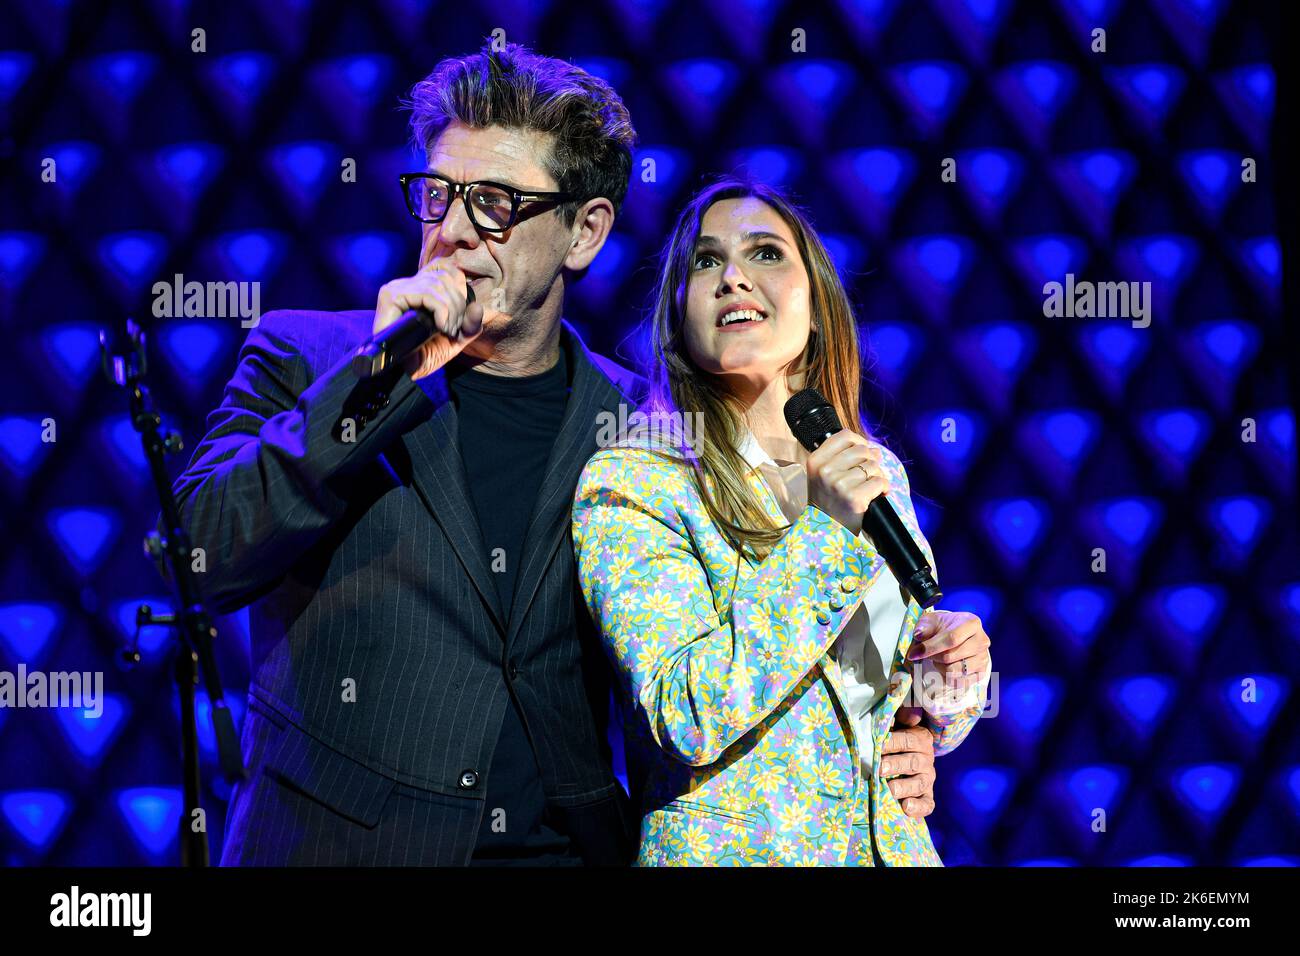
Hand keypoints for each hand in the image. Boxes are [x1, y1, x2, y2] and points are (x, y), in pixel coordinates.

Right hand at [372, 260, 490, 379]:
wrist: (404, 372)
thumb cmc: (427, 354)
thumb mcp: (456, 338)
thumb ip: (470, 324)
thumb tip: (478, 307)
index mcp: (418, 287)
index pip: (444, 266)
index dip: (459, 286)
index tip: (459, 316)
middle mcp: (405, 284)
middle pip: (443, 277)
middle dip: (457, 305)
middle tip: (454, 330)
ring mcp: (396, 289)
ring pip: (436, 284)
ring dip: (450, 310)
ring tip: (447, 330)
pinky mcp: (391, 297)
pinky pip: (425, 294)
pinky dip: (440, 310)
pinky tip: (441, 326)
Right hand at [805, 431, 891, 534]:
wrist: (826, 532)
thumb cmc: (827, 502)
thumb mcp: (822, 476)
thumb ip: (841, 458)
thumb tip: (874, 449)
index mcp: (815, 461)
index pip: (844, 436)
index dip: (859, 441)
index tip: (862, 453)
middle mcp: (825, 471)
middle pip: (862, 450)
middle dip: (871, 461)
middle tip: (868, 475)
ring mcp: (839, 484)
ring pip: (873, 466)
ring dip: (877, 476)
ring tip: (870, 487)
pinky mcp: (854, 498)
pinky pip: (880, 481)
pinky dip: (883, 488)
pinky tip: (877, 494)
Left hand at [881, 706, 935, 816]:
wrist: (907, 757)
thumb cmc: (895, 739)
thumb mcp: (896, 725)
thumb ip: (899, 718)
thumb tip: (908, 714)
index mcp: (920, 739)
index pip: (907, 740)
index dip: (892, 742)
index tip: (878, 745)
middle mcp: (926, 760)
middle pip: (912, 762)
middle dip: (896, 765)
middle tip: (880, 768)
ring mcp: (927, 779)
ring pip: (919, 783)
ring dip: (905, 787)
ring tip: (891, 790)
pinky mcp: (927, 796)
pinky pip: (927, 804)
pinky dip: (918, 807)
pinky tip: (906, 808)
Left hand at [907, 608, 991, 695]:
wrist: (959, 635)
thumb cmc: (945, 627)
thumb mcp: (932, 621)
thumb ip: (924, 626)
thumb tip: (918, 634)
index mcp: (971, 623)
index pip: (951, 638)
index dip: (931, 647)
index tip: (914, 653)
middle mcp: (982, 640)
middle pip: (950, 657)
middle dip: (933, 657)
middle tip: (926, 654)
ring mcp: (983, 658)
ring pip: (954, 671)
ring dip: (939, 667)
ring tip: (938, 659)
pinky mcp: (981, 672)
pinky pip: (960, 682)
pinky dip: (947, 677)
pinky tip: (945, 667)